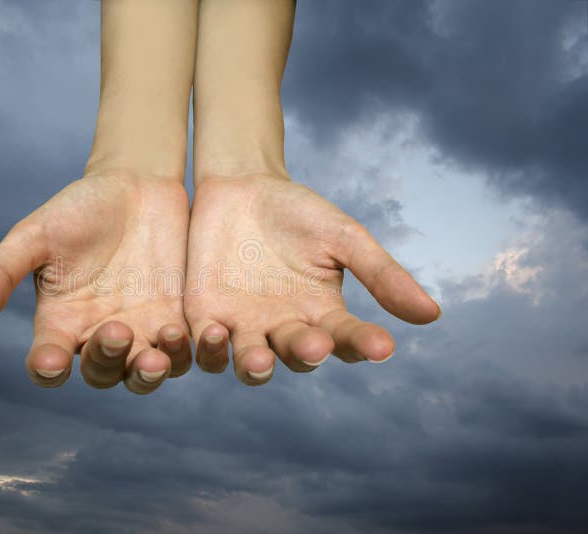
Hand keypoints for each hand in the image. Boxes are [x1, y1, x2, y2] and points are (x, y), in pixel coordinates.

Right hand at [0, 173, 191, 393]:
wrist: (136, 184)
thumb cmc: (79, 208)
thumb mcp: (35, 234)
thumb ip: (1, 272)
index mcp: (59, 322)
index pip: (46, 363)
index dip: (47, 370)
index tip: (51, 361)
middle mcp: (98, 335)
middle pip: (101, 373)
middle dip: (108, 361)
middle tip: (116, 331)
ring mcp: (141, 332)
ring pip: (144, 373)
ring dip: (150, 371)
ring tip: (159, 348)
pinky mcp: (178, 320)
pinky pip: (184, 352)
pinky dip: (190, 353)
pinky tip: (196, 335)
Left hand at [184, 173, 440, 384]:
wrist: (241, 186)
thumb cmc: (298, 212)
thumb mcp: (343, 237)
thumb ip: (380, 274)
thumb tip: (432, 315)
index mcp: (323, 314)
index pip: (348, 340)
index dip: (363, 345)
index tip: (381, 345)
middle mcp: (285, 329)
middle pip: (298, 357)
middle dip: (306, 353)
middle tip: (314, 344)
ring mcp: (244, 327)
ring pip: (250, 365)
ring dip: (254, 366)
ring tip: (259, 357)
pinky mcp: (206, 317)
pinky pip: (207, 346)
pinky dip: (209, 348)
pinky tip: (215, 331)